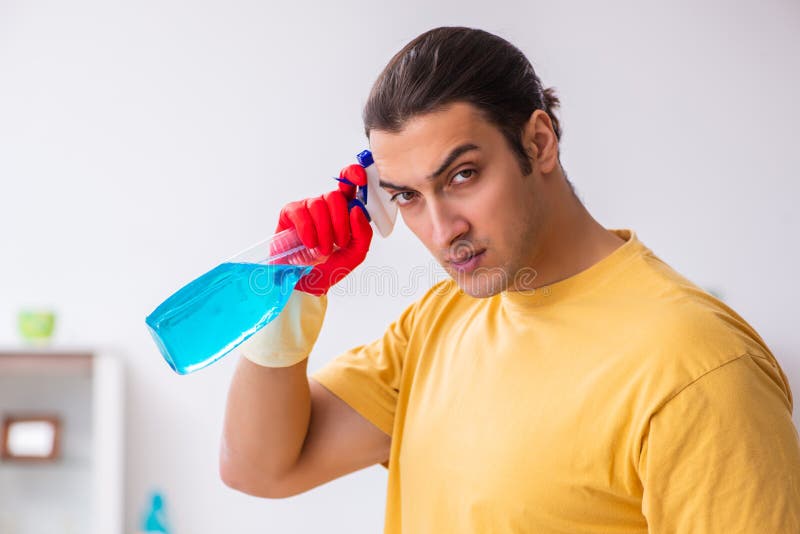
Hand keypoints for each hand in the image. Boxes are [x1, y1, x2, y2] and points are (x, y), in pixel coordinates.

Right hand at [274, 164, 372, 295]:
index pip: (349, 182)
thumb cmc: (331, 266)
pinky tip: (309, 243)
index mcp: (344, 210)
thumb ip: (363, 234)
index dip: (353, 174)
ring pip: (319, 205)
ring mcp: (307, 207)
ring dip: (324, 232)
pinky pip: (301, 213)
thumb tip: (357, 211)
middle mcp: (326, 205)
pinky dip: (307, 230)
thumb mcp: (355, 253)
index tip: (360, 179)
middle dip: (340, 223)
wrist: (307, 283)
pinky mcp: (290, 213)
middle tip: (338, 243)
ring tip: (322, 250)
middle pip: (335, 196)